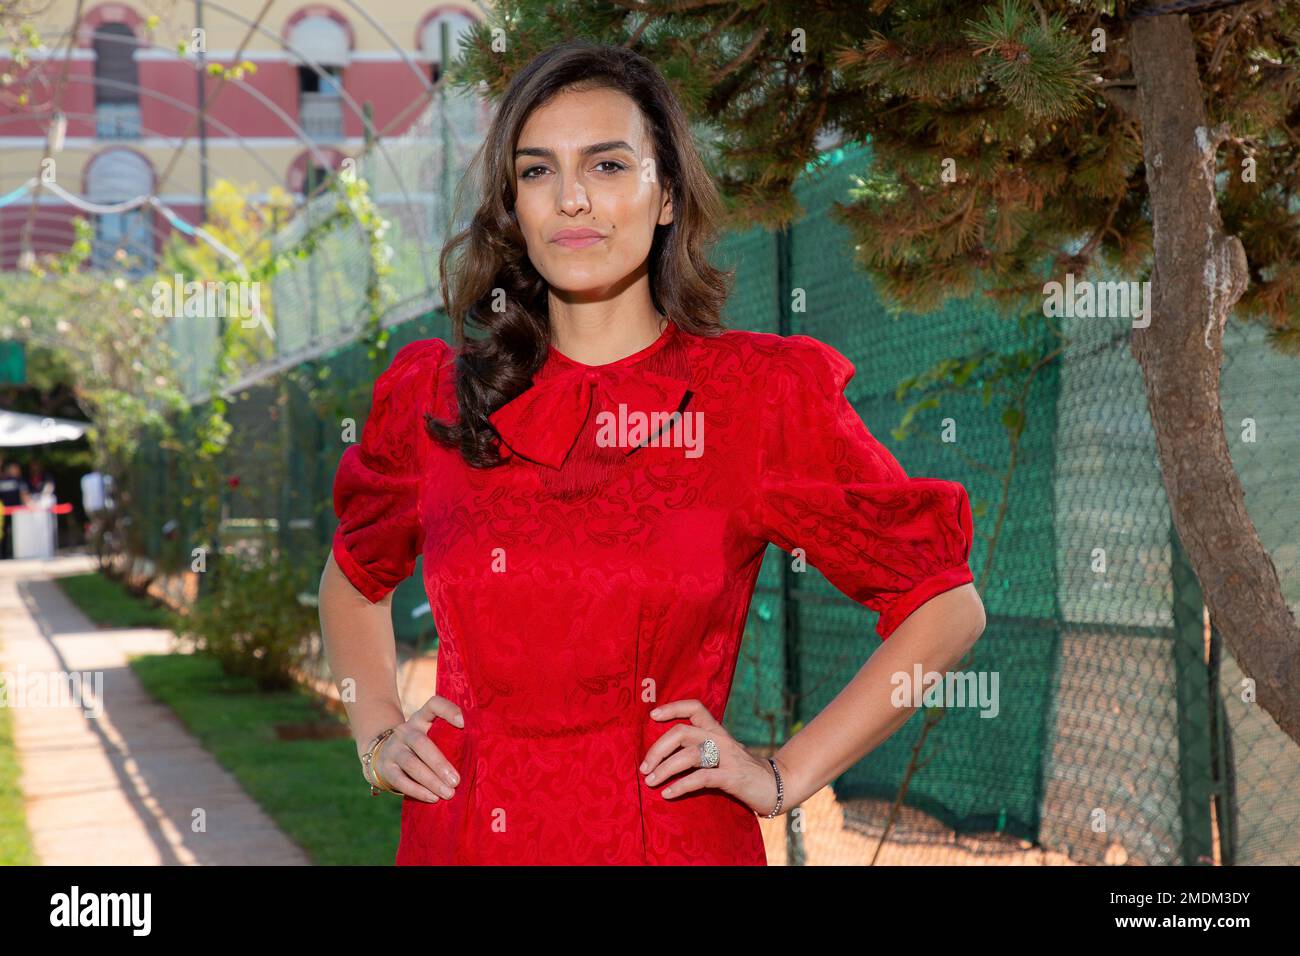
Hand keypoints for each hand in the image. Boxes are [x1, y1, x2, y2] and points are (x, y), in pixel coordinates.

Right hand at [367, 695, 463, 802]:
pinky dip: (417, 790)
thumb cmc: (423, 746)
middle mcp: (406, 730)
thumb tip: (482, 756)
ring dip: (431, 780)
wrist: (384, 754)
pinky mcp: (386, 767)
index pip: (434, 704)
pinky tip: (432, 798)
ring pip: (411, 764)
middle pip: (421, 742)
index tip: (463, 723)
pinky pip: (400, 780)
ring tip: (448, 793)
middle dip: (439, 763)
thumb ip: (450, 737)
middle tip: (456, 781)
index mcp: (422, 718)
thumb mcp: (432, 734)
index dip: (448, 710)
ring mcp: (393, 748)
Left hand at [639, 699, 782, 815]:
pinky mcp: (732, 777)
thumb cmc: (742, 771)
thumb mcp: (722, 754)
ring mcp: (727, 757)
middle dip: (658, 749)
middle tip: (644, 767)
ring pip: (689, 755)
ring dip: (665, 769)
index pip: (695, 707)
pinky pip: (701, 778)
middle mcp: (720, 739)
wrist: (777, 786)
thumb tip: (666, 755)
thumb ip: (701, 749)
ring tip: (650, 782)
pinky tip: (668, 794)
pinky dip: (681, 786)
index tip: (652, 716)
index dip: (673, 708)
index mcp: (717, 731)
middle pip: (682, 732)